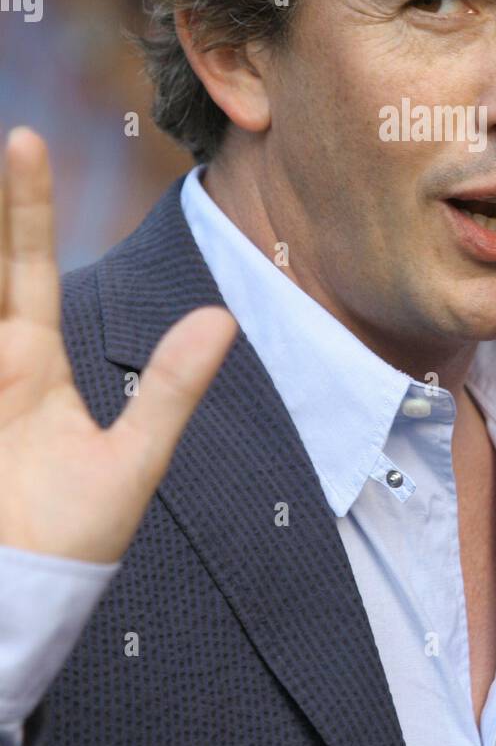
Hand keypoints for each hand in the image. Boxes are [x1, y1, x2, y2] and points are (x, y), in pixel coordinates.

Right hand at [0, 127, 236, 562]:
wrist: (23, 608)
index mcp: (28, 366)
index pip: (23, 268)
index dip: (26, 204)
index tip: (26, 137)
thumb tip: (223, 317)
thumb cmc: (77, 540)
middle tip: (15, 138)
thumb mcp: (131, 463)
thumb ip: (170, 391)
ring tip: (6, 343)